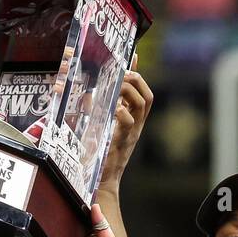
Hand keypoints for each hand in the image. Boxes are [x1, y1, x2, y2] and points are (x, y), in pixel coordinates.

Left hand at [98, 59, 150, 190]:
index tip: (132, 55)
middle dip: (135, 80)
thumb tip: (89, 90)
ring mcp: (132, 133)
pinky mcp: (123, 141)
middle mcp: (136, 124)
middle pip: (147, 95)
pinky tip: (109, 109)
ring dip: (129, 91)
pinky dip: (120, 111)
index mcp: (132, 119)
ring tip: (115, 89)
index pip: (141, 91)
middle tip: (120, 76)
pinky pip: (129, 121)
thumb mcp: (99, 125)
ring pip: (143, 103)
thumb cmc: (97, 154)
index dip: (137, 71)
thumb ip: (98, 109)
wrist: (100, 181)